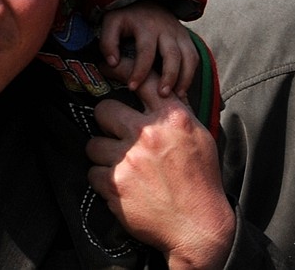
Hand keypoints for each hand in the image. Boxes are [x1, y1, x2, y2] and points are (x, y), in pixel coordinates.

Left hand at [86, 72, 236, 269]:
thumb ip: (179, 112)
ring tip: (119, 166)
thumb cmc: (201, 181)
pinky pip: (93, 173)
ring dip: (103, 155)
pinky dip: (103, 180)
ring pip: (93, 144)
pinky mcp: (115, 186)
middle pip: (104, 110)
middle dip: (107, 122)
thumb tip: (165, 89)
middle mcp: (148, 134)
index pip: (141, 79)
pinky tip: (120, 186)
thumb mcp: (200, 137)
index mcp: (172, 118)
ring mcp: (129, 160)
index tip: (106, 67)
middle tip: (116, 135)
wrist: (198, 226)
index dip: (120, 69)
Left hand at [100, 0, 196, 97]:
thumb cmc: (127, 16)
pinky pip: (194, 57)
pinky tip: (183, 89)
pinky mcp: (187, 38)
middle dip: (169, 77)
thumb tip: (112, 63)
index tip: (132, 87)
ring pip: (189, 57)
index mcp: (146, 26)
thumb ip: (108, 42)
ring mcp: (179, 33)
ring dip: (185, 78)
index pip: (145, 51)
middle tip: (161, 95)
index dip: (139, 71)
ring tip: (178, 97)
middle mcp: (166, 30)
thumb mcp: (112, 22)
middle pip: (172, 55)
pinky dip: (191, 74)